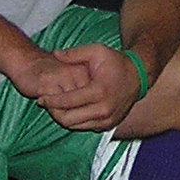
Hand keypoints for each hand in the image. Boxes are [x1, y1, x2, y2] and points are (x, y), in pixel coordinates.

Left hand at [16, 42, 141, 132]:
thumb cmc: (116, 62)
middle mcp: (104, 109)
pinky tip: (71, 110)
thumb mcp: (97, 51)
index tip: (40, 98)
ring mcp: (107, 120)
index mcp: (99, 91)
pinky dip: (76, 121)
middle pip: (68, 119)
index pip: (67, 102)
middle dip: (53, 112)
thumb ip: (74, 53)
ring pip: (75, 127)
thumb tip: (55, 54)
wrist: (139, 76)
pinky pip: (86, 128)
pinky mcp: (109, 125)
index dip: (50, 101)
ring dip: (63, 118)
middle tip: (46, 104)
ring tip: (56, 107)